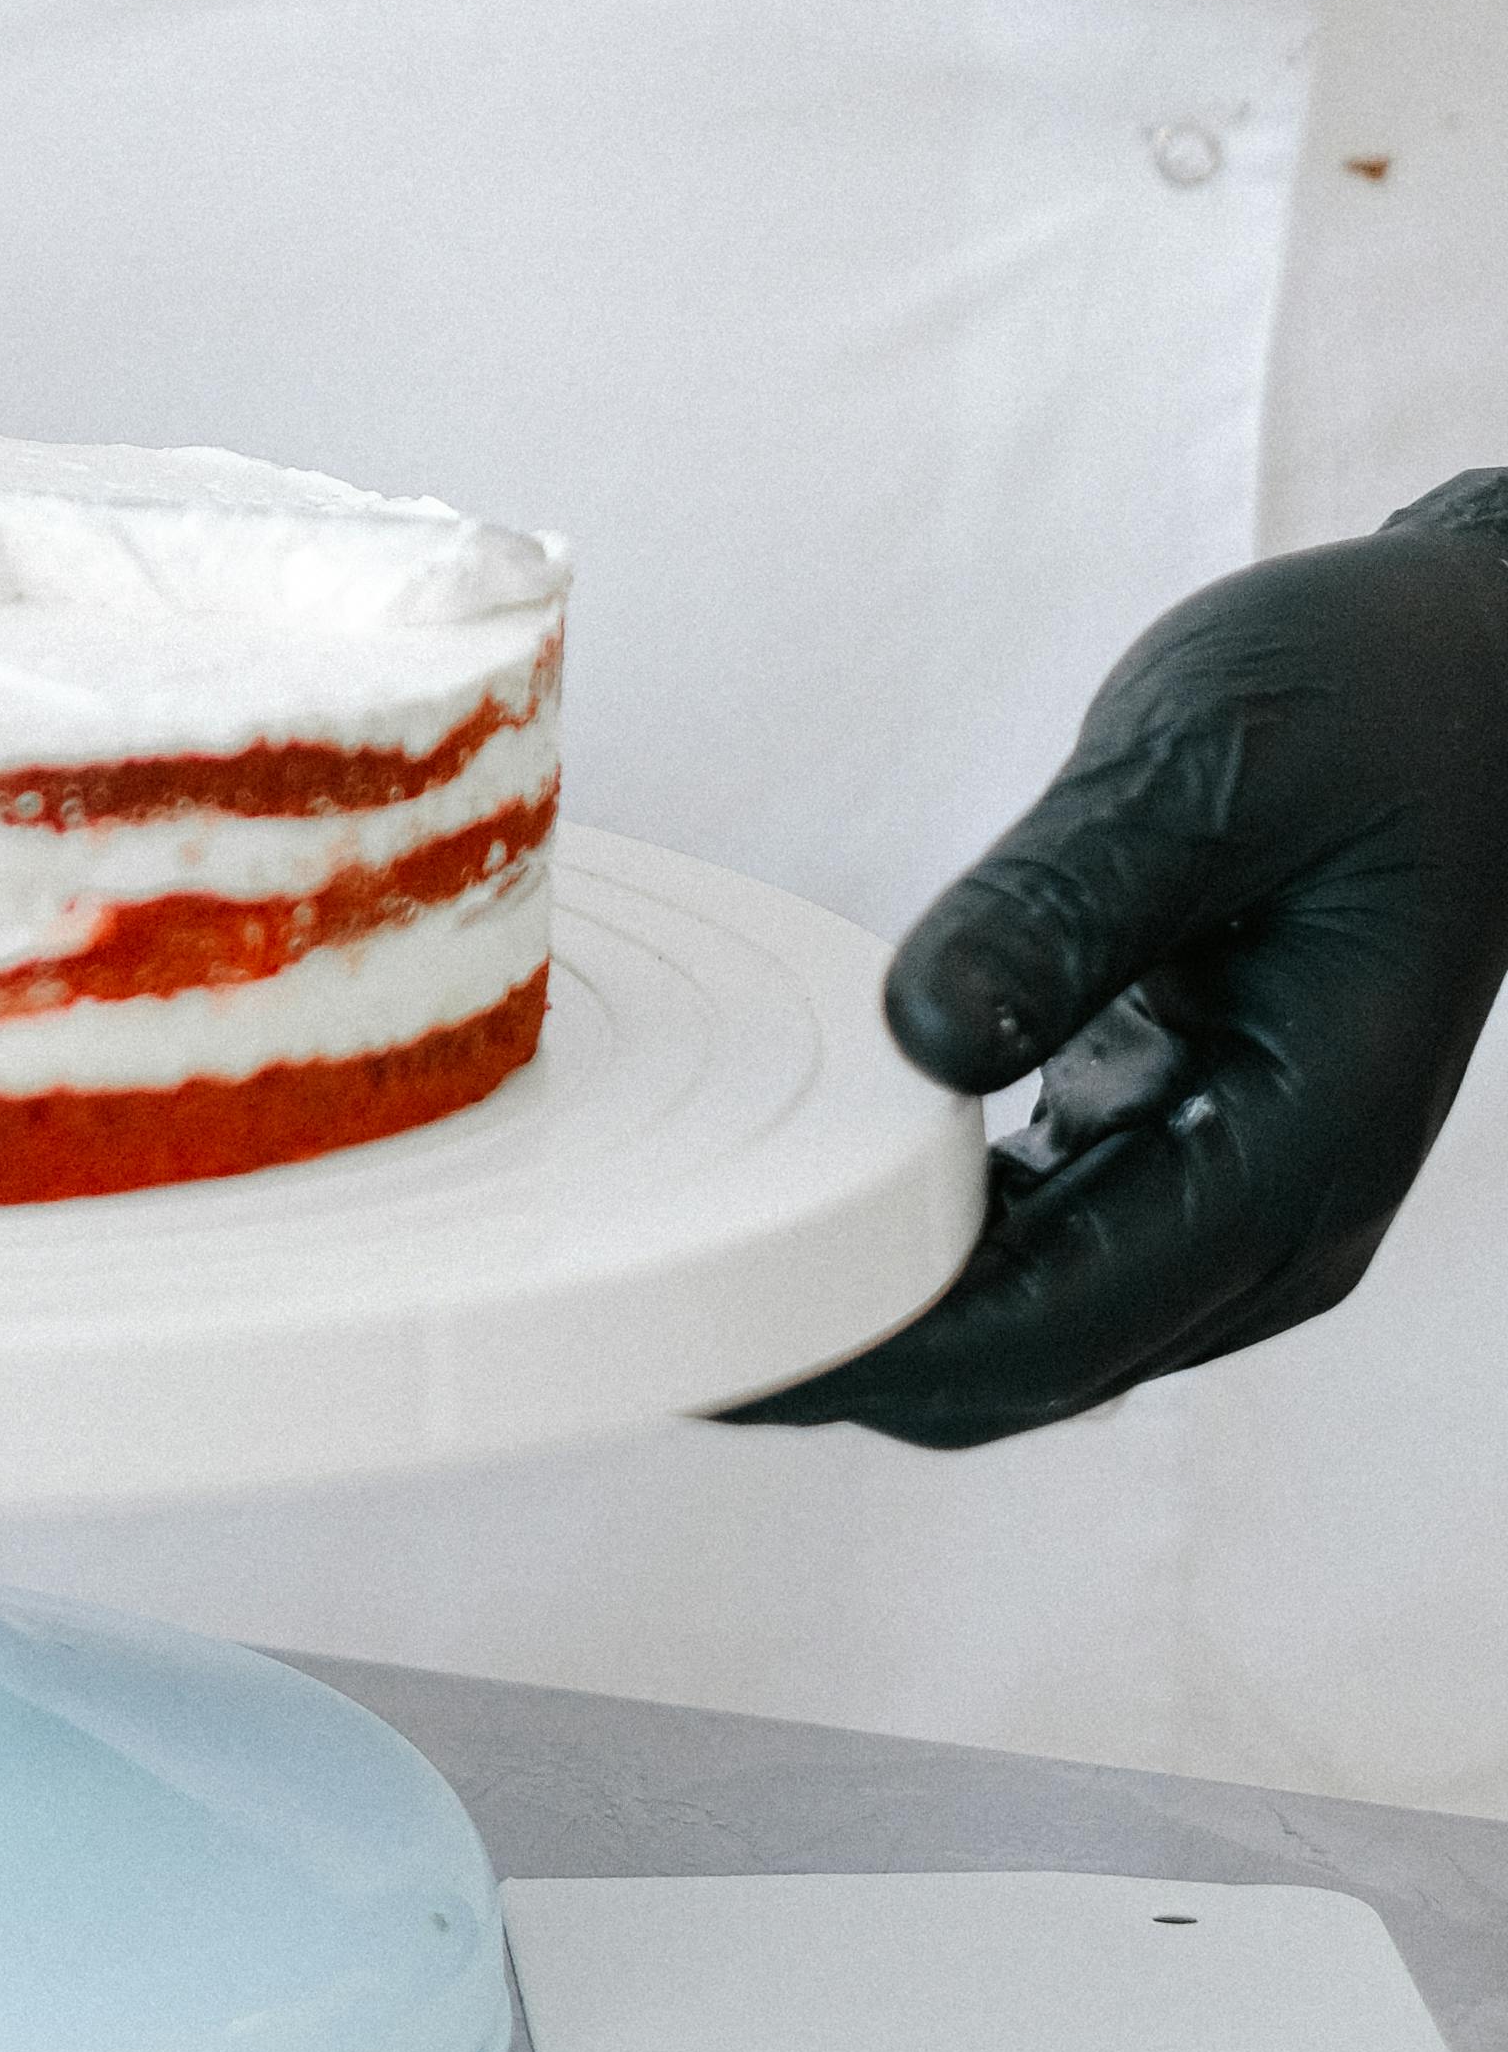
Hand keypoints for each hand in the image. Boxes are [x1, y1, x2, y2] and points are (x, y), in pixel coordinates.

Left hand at [730, 483, 1507, 1448]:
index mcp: (1299, 1148)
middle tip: (628, 1318)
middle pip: (1023, 1370)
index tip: (700, 1342)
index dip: (866, 1354)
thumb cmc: (1367, 701)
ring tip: (670, 1269)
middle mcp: (1278, 1219)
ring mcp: (1237, 1199)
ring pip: (1024, 1332)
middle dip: (833, 1362)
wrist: (1479, 681)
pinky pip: (1034, 1252)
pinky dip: (915, 1248)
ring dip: (864, 1316)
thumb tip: (921, 1032)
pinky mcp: (1189, 1151)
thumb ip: (1065, 903)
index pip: (1051, 1324)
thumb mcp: (1208, 766)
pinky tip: (788, 1194)